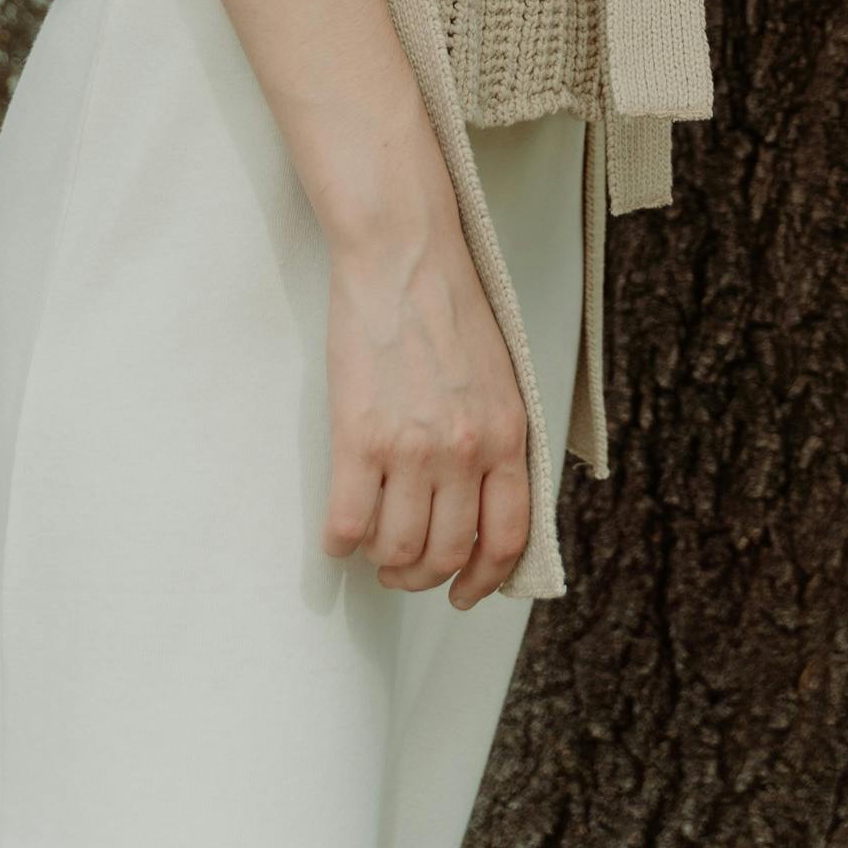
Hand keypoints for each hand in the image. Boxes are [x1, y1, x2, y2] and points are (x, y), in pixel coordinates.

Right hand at [322, 224, 530, 606]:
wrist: (403, 255)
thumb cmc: (450, 306)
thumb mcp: (501, 376)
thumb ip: (498, 438)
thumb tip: (485, 502)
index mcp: (507, 434)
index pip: (507, 538)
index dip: (483, 580)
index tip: (464, 593)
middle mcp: (464, 450)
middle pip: (446, 554)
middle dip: (423, 575)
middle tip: (404, 566)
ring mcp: (411, 447)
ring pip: (396, 549)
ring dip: (382, 560)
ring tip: (373, 544)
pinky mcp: (358, 436)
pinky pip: (346, 523)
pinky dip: (339, 541)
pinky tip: (340, 529)